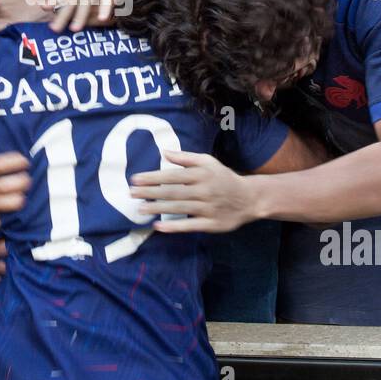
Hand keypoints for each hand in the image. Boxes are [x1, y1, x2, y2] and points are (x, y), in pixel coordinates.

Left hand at [129, 150, 257, 233]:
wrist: (249, 198)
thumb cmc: (223, 178)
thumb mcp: (208, 162)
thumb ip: (186, 158)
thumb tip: (164, 152)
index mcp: (201, 174)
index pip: (173, 175)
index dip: (153, 177)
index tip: (135, 179)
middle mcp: (204, 190)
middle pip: (173, 192)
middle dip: (151, 192)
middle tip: (131, 193)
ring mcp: (208, 208)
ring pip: (179, 208)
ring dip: (158, 208)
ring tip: (140, 209)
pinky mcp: (212, 224)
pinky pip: (190, 225)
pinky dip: (175, 227)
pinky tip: (159, 226)